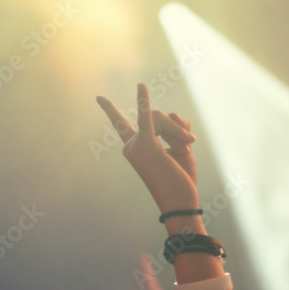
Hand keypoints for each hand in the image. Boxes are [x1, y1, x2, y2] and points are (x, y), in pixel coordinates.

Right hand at [96, 84, 198, 215]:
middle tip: (189, 147)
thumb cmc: (181, 180)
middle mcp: (131, 146)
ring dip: (180, 131)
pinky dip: (143, 101)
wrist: (180, 203)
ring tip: (187, 150)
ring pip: (161, 117)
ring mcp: (136, 145)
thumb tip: (172, 114)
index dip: (110, 110)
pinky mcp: (146, 145)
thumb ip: (176, 128)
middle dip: (177, 127)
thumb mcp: (180, 149)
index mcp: (136, 149)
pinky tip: (141, 86)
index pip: (122, 125)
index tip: (99, 98)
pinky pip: (145, 116)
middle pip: (157, 116)